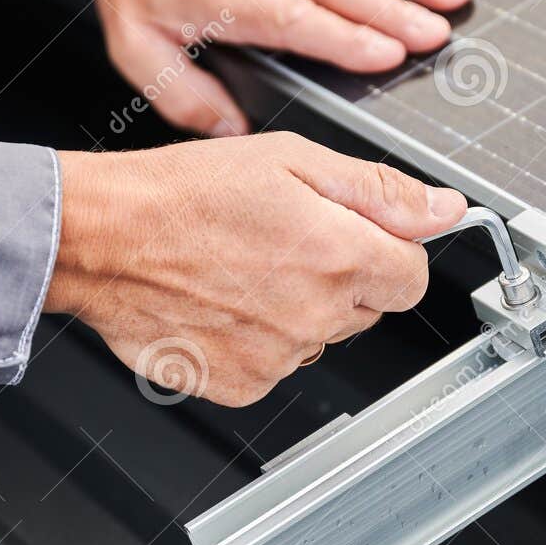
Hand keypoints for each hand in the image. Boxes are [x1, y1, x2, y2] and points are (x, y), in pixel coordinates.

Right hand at [44, 132, 467, 405]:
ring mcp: (278, 358)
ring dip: (297, 307)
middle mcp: (316, 317)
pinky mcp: (240, 384)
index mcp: (341, 257)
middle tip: (282, 239)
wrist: (101, 238)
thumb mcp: (292, 160)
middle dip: (341, 275)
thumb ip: (380, 190)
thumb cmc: (183, 192)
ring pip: (318, 336)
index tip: (353, 233)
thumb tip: (444, 210)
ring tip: (241, 265)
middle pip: (366, 307)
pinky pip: (274, 364)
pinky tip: (222, 299)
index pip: (413, 276)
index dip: (388, 249)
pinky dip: (256, 338)